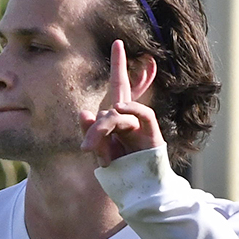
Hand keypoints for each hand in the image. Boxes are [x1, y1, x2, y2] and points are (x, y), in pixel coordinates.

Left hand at [79, 39, 163, 166]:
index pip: (119, 87)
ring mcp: (143, 126)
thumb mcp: (100, 155)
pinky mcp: (153, 135)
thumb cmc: (121, 174)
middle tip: (85, 148)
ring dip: (105, 128)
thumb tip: (85, 111)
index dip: (118, 66)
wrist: (140, 194)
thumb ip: (92, 134)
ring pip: (121, 113)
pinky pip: (144, 115)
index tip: (118, 43)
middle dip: (96, 126)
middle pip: (111, 107)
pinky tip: (122, 112)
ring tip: (94, 148)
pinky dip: (132, 112)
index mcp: (119, 121)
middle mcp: (131, 119)